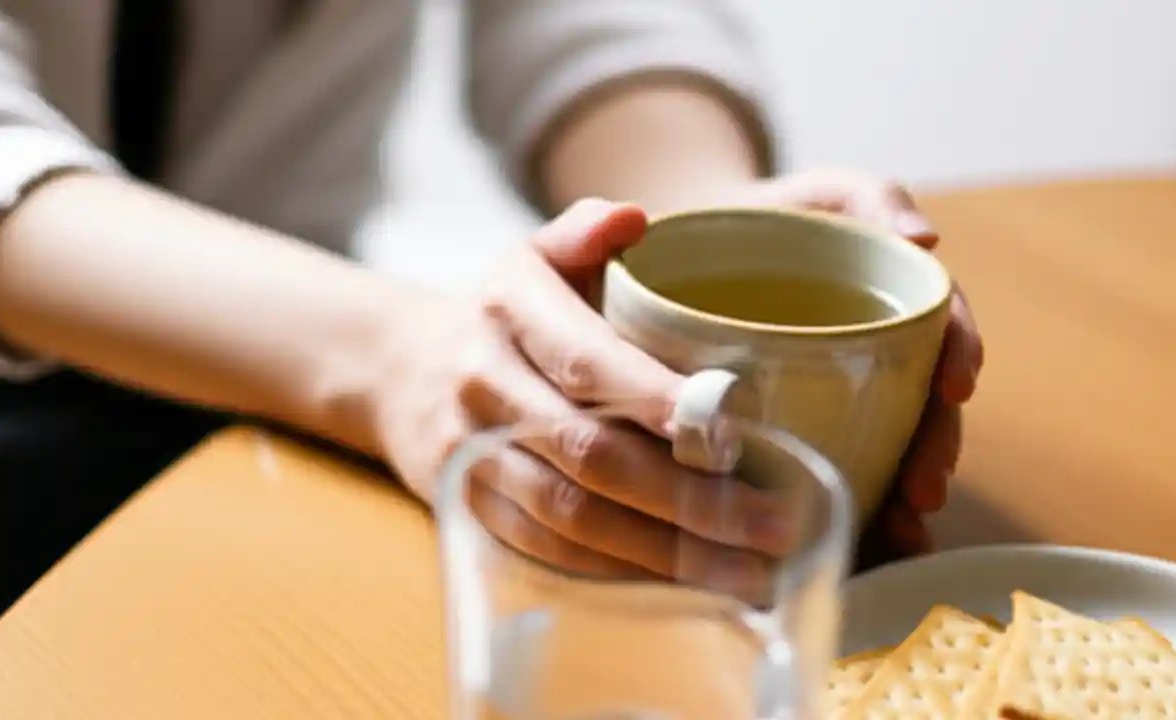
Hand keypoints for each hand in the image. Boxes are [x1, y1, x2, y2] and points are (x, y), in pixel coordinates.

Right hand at [374, 199, 794, 600]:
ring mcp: (471, 456)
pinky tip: (685, 589)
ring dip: (665, 555)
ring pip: (572, 518)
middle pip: (590, 454)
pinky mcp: (470, 513)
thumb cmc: (504, 314)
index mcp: (510, 309)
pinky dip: (619, 577)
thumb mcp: (534, 257)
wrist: (401, 373)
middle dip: (688, 500)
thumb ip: (585, 232)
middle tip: (774, 525)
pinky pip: (549, 553)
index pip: (586, 360)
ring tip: (749, 575)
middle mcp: (484, 383)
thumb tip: (635, 217)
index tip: (730, 434)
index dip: (654, 399)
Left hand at [713, 169, 984, 558]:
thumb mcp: (814, 194)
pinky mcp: (798, 431)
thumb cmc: (755, 217)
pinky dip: (851, 510)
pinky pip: (835, 474)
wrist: (676, 252)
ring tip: (899, 529)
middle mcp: (872, 356)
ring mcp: (839, 397)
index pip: (941, 325)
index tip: (954, 390)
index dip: (958, 353)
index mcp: (887, 301)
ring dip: (901, 493)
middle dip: (934, 448)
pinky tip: (857, 547)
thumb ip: (866, 195)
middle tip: (924, 488)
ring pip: (886, 450)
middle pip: (923, 405)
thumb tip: (928, 237)